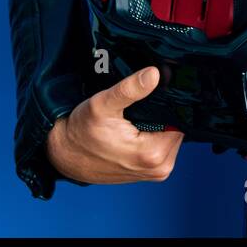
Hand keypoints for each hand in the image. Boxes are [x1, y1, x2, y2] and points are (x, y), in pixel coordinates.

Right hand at [45, 65, 185, 184]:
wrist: (65, 155)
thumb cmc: (81, 132)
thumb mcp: (102, 104)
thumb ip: (130, 89)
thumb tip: (154, 74)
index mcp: (153, 154)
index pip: (182, 120)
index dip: (171, 104)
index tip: (157, 95)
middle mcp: (159, 168)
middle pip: (178, 129)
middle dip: (164, 115)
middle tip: (143, 106)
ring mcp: (155, 173)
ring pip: (171, 137)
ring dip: (159, 126)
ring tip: (138, 117)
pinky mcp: (149, 172)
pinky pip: (162, 147)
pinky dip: (153, 136)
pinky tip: (137, 128)